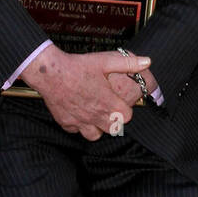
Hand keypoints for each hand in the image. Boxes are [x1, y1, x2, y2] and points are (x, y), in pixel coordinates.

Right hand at [20, 45, 151, 140]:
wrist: (50, 72)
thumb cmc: (78, 66)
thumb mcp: (105, 61)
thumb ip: (128, 63)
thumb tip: (147, 62)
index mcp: (107, 102)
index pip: (126, 117)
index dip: (126, 110)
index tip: (120, 102)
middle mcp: (95, 115)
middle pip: (113, 129)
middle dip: (113, 121)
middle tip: (108, 108)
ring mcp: (80, 121)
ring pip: (95, 135)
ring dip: (97, 127)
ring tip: (94, 114)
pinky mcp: (66, 122)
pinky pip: (76, 131)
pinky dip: (79, 125)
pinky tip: (78, 113)